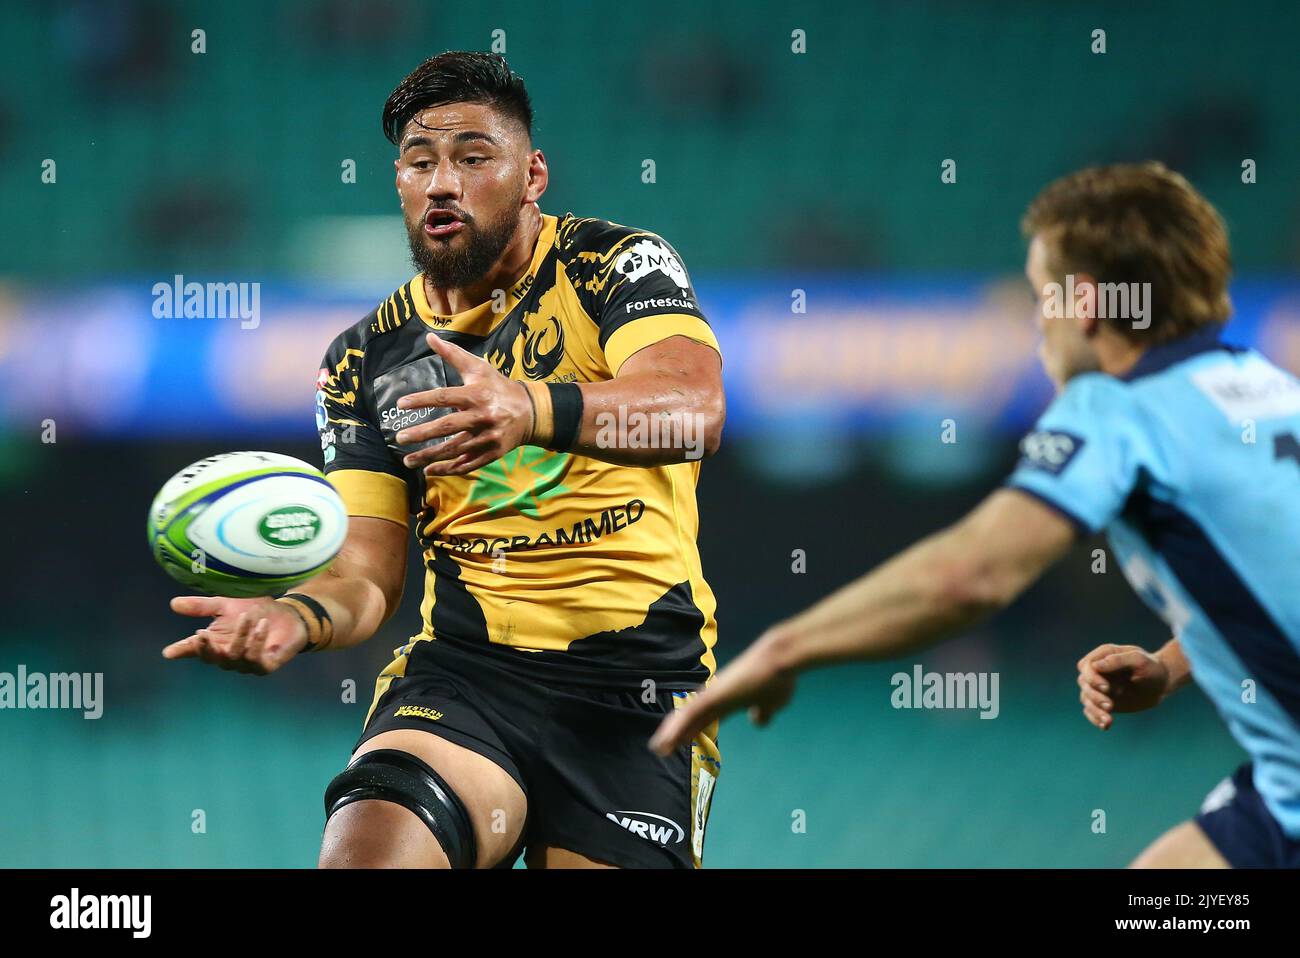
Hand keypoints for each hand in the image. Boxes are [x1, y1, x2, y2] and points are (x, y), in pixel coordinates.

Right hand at [162, 596, 308, 674]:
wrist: (288, 614)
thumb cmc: (255, 610)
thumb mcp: (227, 605)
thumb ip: (202, 606)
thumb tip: (173, 604)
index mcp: (216, 642)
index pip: (194, 649)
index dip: (182, 651)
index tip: (168, 652)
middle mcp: (228, 656)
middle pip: (211, 658)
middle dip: (206, 648)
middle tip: (201, 634)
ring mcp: (245, 664)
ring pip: (235, 656)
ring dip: (241, 636)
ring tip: (248, 616)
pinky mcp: (264, 667)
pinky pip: (256, 660)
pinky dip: (257, 642)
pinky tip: (262, 625)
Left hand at [394, 332, 534, 476]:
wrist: (530, 412)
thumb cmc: (498, 387)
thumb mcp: (478, 368)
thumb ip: (452, 354)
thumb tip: (429, 337)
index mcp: (476, 394)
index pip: (444, 396)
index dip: (421, 400)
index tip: (400, 404)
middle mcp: (481, 417)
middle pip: (446, 427)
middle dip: (421, 434)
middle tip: (399, 438)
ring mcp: (487, 437)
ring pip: (454, 450)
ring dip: (429, 457)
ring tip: (408, 460)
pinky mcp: (492, 453)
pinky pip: (467, 464)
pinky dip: (448, 469)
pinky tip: (429, 471)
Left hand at [649, 630, 796, 755]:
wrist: (779, 660)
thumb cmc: (776, 679)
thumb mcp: (772, 703)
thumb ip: (763, 712)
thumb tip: (756, 720)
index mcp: (730, 701)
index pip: (706, 718)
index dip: (693, 730)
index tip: (681, 742)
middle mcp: (717, 697)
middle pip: (692, 718)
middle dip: (677, 733)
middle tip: (661, 748)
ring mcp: (714, 695)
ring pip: (687, 716)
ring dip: (672, 732)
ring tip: (658, 748)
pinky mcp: (713, 695)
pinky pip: (691, 714)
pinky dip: (677, 727)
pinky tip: (666, 739)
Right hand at [1076, 643, 1170, 729]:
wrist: (1161, 684)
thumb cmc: (1152, 668)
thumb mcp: (1139, 660)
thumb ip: (1118, 660)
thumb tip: (1096, 666)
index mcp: (1103, 655)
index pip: (1086, 666)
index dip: (1092, 677)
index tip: (1106, 688)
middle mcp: (1097, 670)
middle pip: (1084, 683)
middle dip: (1094, 696)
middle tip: (1110, 706)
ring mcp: (1098, 686)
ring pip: (1086, 698)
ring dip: (1095, 710)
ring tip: (1108, 720)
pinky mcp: (1101, 701)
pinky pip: (1091, 711)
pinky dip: (1095, 718)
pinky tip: (1105, 726)